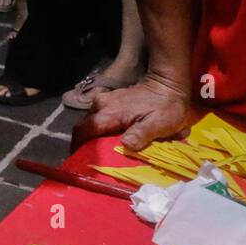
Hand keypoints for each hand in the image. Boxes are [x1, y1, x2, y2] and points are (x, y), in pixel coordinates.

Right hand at [76, 77, 191, 151]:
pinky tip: (106, 137)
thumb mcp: (159, 123)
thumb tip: (125, 145)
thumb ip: (141, 134)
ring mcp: (104, 100)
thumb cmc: (166, 107)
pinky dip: (98, 128)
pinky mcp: (109, 100)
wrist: (167, 85)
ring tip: (98, 151)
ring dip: (90, 135)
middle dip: (83, 142)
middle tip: (89, 159)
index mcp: (110, 112)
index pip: (84, 129)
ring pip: (89, 120)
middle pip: (84, 125)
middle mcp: (101, 104)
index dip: (78, 144)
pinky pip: (97, 116)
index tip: (78, 158)